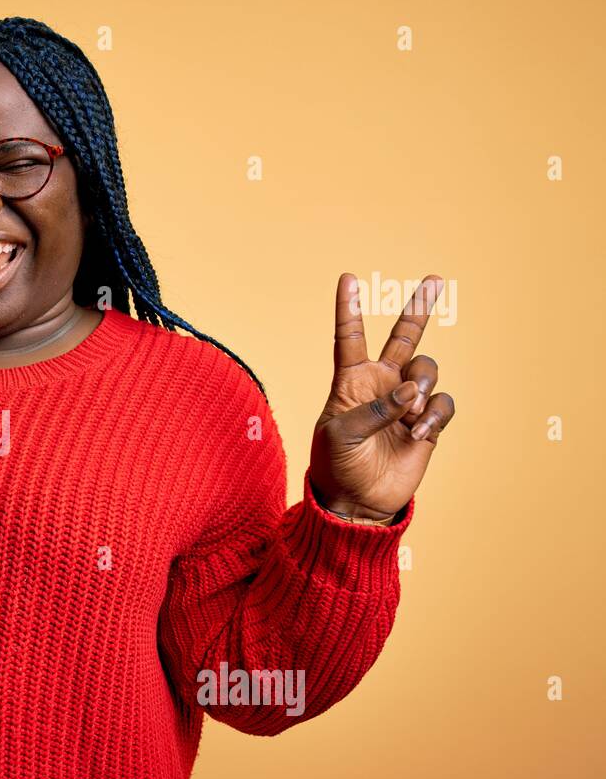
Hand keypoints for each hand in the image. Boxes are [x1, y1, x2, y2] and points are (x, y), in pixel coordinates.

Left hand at [309, 273, 456, 519]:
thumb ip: (374, 409)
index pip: (349, 337)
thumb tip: (410, 391)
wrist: (357, 500)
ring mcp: (406, 402)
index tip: (348, 278)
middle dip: (418, 309)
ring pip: (427, 369)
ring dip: (422, 384)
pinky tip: (419, 432)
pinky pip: (442, 402)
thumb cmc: (336, 464)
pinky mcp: (426, 422)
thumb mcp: (341, 434)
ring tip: (409, 413)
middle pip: (403, 338)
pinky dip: (434, 413)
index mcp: (350, 381)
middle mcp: (381, 384)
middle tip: (434, 281)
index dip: (349, 308)